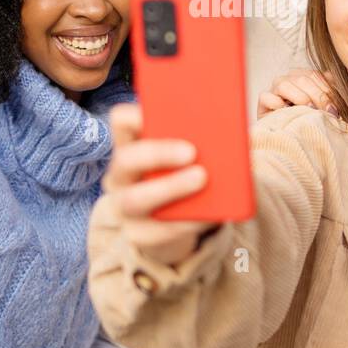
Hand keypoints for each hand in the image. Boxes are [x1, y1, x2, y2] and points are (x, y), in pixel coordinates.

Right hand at [102, 104, 218, 267]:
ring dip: (171, 188)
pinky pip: (160, 231)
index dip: (134, 115)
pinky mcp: (139, 236)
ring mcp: (124, 209)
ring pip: (135, 199)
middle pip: (125, 160)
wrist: (175, 226)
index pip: (121, 123)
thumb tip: (227, 130)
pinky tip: (213, 213)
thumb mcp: (186, 158)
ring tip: (202, 178)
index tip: (153, 111)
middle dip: (158, 154)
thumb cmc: (184, 178)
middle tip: (191, 152)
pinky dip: (189, 221)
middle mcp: (121, 177)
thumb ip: (196, 143)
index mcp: (131, 147)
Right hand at [257, 68, 336, 119]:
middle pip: (302, 78)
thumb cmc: (308, 122)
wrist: (288, 139)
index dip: (327, 90)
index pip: (316, 75)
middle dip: (317, 95)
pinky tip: (287, 112)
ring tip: (309, 111)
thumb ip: (331, 96)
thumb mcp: (323, 108)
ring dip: (300, 98)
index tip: (336, 108)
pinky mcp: (262, 102)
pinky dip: (277, 103)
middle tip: (327, 112)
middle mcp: (288, 79)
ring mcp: (274, 89)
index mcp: (303, 76)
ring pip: (284, 84)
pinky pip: (267, 97)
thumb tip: (344, 91)